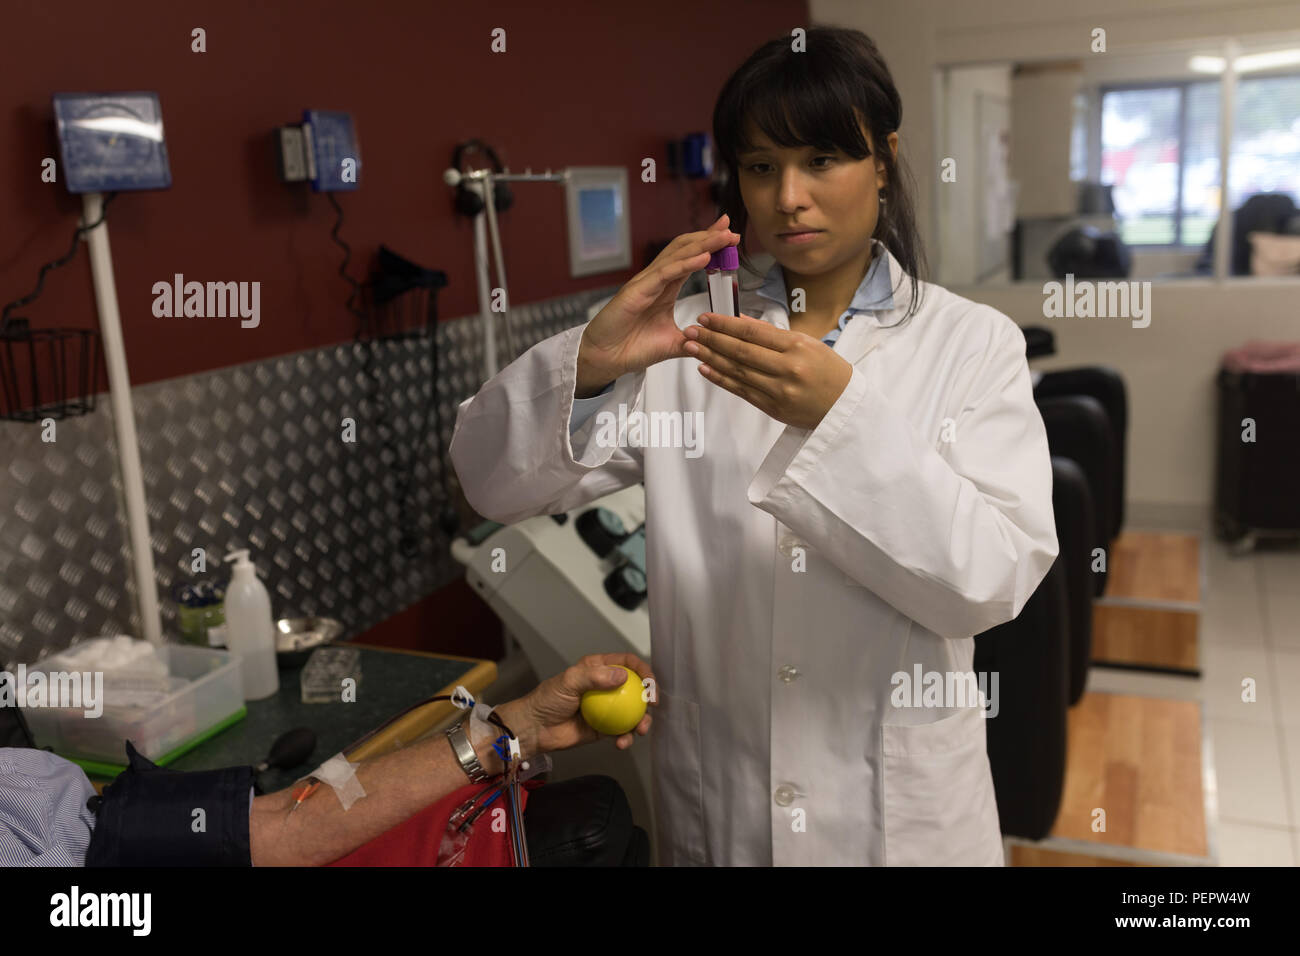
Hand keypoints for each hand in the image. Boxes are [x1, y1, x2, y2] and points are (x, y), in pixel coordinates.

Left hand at [493, 653, 656, 762]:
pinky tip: (622, 742)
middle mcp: (606, 687)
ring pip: (633, 712)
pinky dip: (625, 737)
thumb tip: (622, 676)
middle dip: (649, 697)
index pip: (628, 664)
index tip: (650, 685)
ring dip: (641, 721)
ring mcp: (607, 708)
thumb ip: (594, 677)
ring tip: (639, 730)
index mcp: (598, 669)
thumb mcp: (568, 682)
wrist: (535, 729)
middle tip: (651, 707)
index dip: (644, 671)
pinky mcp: (604, 728)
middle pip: (637, 689)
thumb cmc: (546, 700)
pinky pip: (621, 731)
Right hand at [578, 214, 738, 390]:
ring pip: (677, 255)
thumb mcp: (672, 344)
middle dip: (709, 237)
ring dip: (702, 244)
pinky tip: (704, 256)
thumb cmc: (631, 347)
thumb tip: (712, 341)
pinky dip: (686, 263)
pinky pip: (665, 273)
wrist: (606, 359)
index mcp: (665, 288)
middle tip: (730, 228)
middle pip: (685, 249)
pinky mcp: (637, 291)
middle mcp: (656, 280)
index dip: (710, 246)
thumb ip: (692, 339)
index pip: (691, 259)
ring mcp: (646, 283)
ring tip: (723, 235)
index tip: (730, 237)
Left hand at [683, 312, 853, 428]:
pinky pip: (741, 391)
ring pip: (738, 371)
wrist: (845, 406)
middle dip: (712, 338)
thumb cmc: (828, 370)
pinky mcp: (773, 408)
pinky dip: (721, 379)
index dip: (726, 324)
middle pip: (741, 351)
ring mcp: (779, 390)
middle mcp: (787, 368)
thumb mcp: (807, 343)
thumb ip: (771, 334)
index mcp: (797, 346)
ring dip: (711, 357)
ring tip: (691, 347)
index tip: (706, 317)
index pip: (753, 331)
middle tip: (691, 330)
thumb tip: (739, 321)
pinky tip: (705, 368)